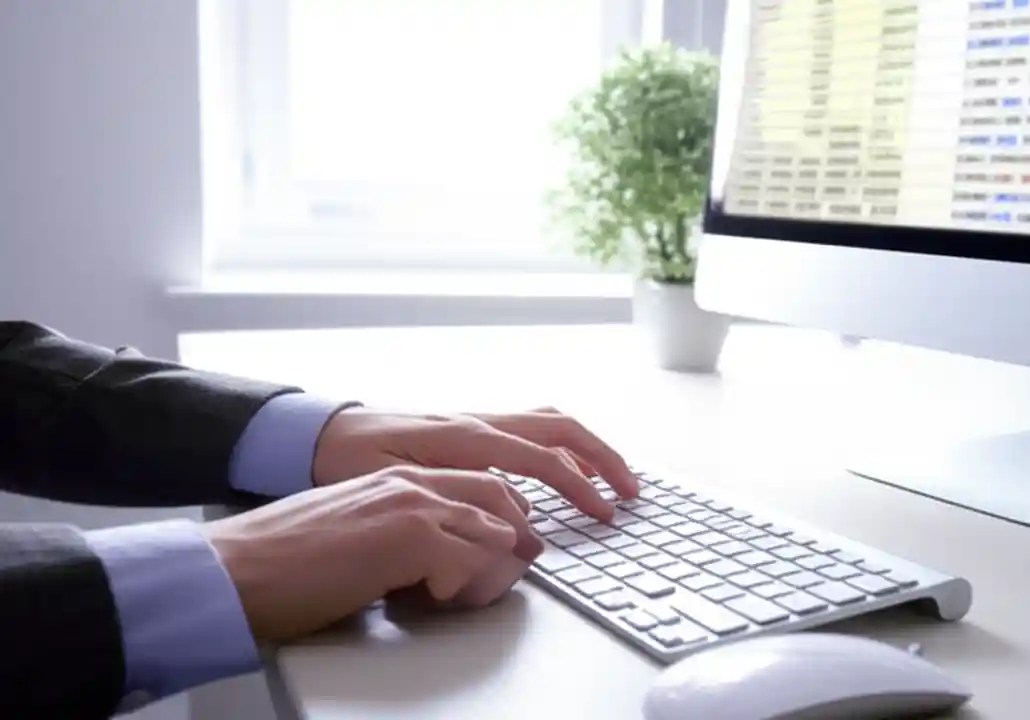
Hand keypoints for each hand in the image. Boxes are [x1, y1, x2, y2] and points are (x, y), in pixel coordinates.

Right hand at [202, 466, 538, 641]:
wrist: (236, 569)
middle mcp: (411, 483)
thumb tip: (432, 563)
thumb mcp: (353, 530)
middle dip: (514, 536)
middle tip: (515, 567)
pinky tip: (428, 597)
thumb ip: (397, 534)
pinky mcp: (409, 538)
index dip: (500, 516)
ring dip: (490, 568)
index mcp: (396, 479)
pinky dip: (460, 586)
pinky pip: (470, 561)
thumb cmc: (281, 561)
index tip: (508, 546)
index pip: (476, 483)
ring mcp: (413, 506)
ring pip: (494, 529)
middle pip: (499, 498)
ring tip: (463, 593)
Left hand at [312, 406, 636, 520]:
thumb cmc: (346, 462)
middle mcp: (477, 420)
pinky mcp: (470, 429)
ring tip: (613, 479)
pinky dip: (560, 446)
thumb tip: (515, 516)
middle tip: (630, 492)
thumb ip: (456, 496)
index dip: (580, 485)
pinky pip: (529, 429)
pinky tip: (567, 470)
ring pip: (548, 422)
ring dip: (587, 447)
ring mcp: (476, 420)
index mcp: (465, 435)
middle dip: (602, 457)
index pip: (540, 457)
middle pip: (559, 427)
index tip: (606, 512)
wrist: (316, 435)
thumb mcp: (394, 484)